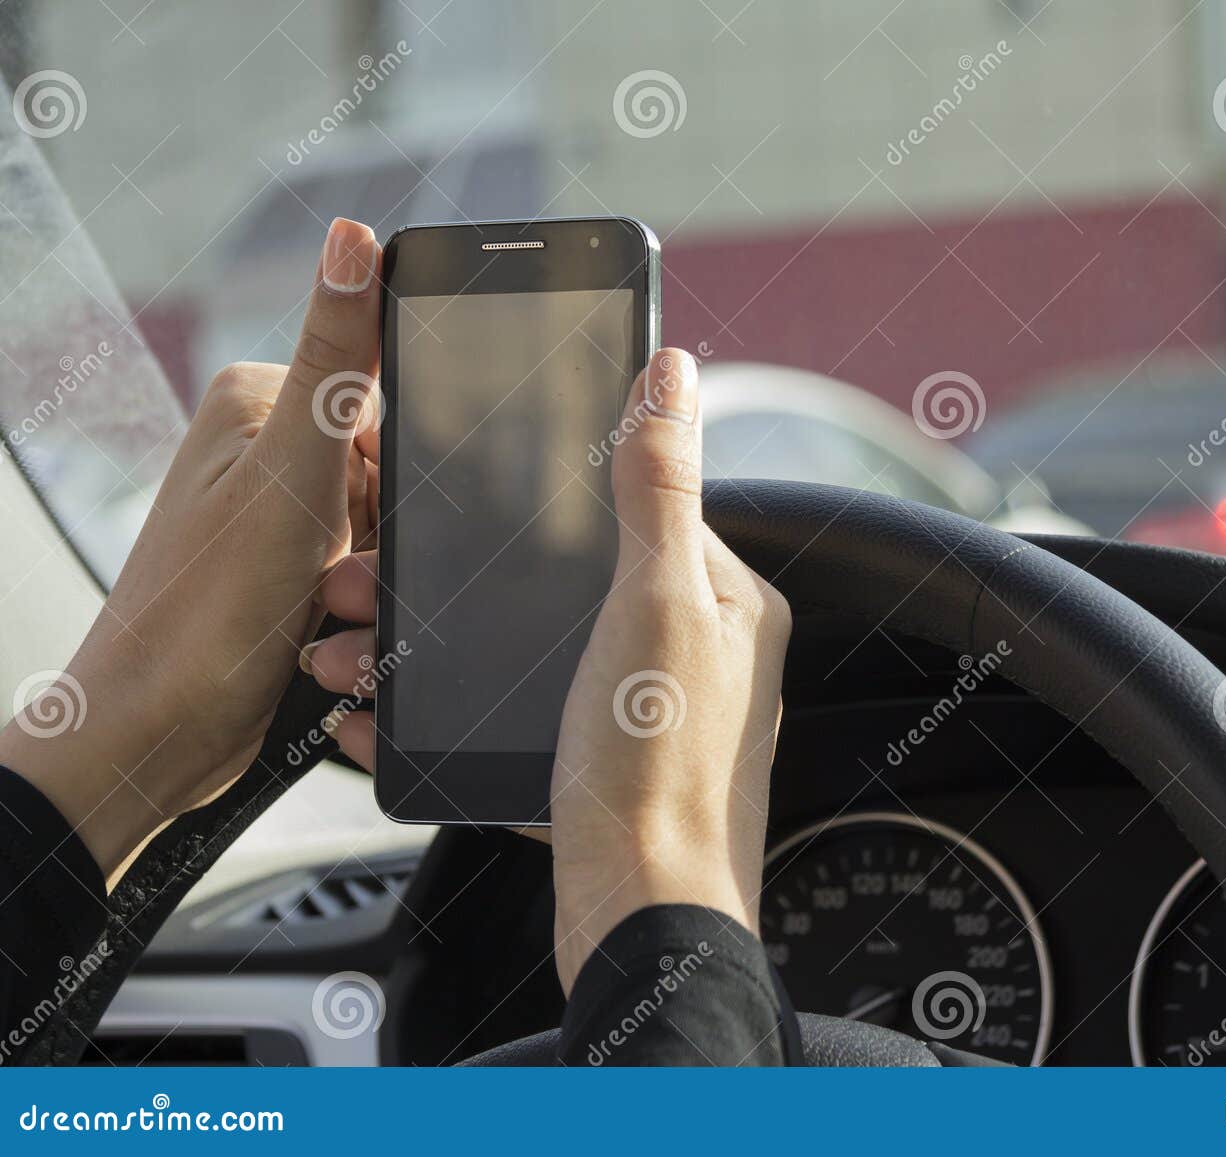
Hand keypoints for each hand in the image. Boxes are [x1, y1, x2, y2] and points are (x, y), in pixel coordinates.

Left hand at [0, 218, 382, 882]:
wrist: (159, 739)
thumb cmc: (206, 614)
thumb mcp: (289, 478)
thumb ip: (332, 361)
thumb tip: (353, 239)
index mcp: (258, 405)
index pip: (391, 409)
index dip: (406, 475)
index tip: (372, 524)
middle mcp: (264, 454)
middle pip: (398, 480)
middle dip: (390, 546)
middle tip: (334, 589)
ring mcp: (278, 520)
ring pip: (393, 539)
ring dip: (379, 592)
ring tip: (322, 625)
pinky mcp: (291, 577)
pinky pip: (371, 583)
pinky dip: (364, 619)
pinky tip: (326, 644)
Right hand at [309, 349, 790, 991]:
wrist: (640, 926)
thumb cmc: (661, 775)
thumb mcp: (658, 606)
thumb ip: (657, 490)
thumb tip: (672, 374)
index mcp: (727, 603)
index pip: (638, 510)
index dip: (542, 498)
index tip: (448, 498)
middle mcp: (695, 653)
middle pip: (563, 582)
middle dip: (462, 581)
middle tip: (368, 582)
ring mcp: (642, 714)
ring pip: (524, 652)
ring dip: (432, 647)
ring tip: (347, 651)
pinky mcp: (593, 771)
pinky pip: (509, 724)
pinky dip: (443, 717)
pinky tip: (375, 714)